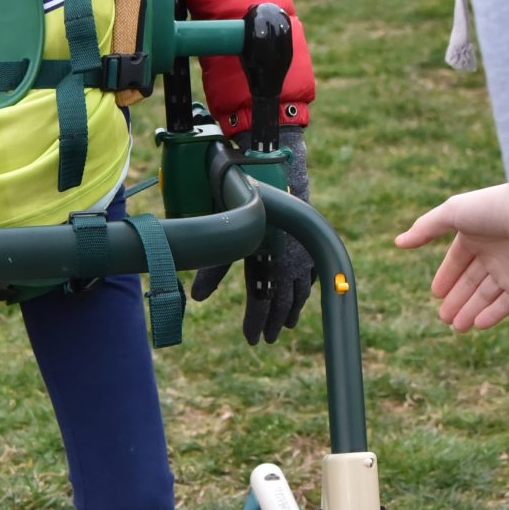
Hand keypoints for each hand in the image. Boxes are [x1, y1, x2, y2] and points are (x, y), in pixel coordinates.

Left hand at [191, 128, 313, 344]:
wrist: (276, 169)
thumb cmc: (245, 200)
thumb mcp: (226, 233)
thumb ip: (213, 267)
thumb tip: (197, 298)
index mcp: (268, 262)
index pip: (262, 303)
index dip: (256, 323)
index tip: (252, 340)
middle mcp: (289, 261)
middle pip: (284, 302)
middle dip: (275, 322)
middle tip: (268, 339)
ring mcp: (303, 252)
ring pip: (301, 290)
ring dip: (293, 309)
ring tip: (288, 324)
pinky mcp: (309, 242)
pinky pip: (311, 272)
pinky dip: (306, 287)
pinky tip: (303, 293)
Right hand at [396, 181, 508, 330]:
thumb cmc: (494, 208)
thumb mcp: (453, 212)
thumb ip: (425, 228)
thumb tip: (399, 242)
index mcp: (478, 233)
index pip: (458, 259)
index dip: (447, 276)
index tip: (436, 294)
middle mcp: (495, 252)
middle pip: (471, 281)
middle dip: (457, 299)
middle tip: (444, 318)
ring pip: (487, 296)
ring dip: (470, 311)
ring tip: (456, 327)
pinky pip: (507, 304)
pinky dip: (492, 315)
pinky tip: (477, 325)